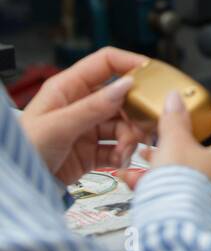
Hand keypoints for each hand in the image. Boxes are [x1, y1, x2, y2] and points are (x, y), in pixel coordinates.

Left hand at [19, 47, 150, 184]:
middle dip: (135, 110)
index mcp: (69, 87)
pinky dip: (122, 154)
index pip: (105, 63)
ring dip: (129, 136)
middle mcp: (80, 104)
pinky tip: (119, 160)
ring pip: (122, 124)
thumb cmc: (25, 150)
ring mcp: (87, 128)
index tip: (152, 73)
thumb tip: (126, 85)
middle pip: (120, 96)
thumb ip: (94, 107)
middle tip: (145, 123)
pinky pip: (116, 147)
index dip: (130, 63)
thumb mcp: (58, 125)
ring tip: (126, 149)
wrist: (18, 187)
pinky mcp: (90, 152)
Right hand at [147, 92, 210, 240]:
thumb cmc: (182, 194)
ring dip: (175, 176)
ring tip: (145, 173)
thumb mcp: (173, 146)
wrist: (176, 242)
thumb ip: (175, 121)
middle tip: (168, 144)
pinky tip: (147, 195)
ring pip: (201, 184)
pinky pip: (195, 207)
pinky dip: (175, 199)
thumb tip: (176, 102)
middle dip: (187, 149)